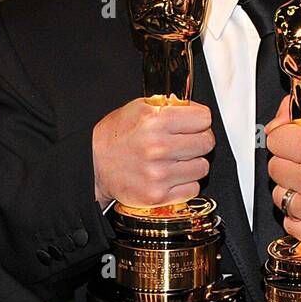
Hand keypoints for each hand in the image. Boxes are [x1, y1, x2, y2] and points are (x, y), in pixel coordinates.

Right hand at [92, 98, 214, 207]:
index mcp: (155, 121)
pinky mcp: (157, 195)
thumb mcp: (139, 108)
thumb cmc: (116, 136)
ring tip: (175, 160)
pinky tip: (171, 177)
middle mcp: (158, 148)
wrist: (93, 164)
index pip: (204, 118)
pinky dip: (185, 184)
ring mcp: (158, 174)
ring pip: (202, 167)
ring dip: (193, 164)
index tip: (193, 124)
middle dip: (199, 141)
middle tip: (186, 142)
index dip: (199, 120)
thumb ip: (170, 106)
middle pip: (207, 142)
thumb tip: (195, 110)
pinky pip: (192, 189)